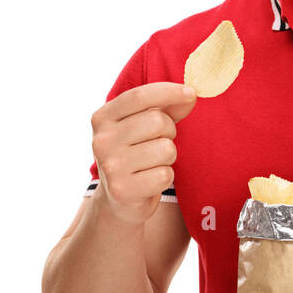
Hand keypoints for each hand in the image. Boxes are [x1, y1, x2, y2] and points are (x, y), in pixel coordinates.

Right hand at [90, 81, 196, 223]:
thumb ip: (165, 108)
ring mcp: (111, 166)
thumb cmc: (136, 154)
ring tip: (154, 163)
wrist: (118, 200)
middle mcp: (102, 140)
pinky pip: (165, 175)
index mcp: (103, 118)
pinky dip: (165, 178)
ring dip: (169, 157)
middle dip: (169, 131)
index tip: (191, 93)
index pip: (139, 96)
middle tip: (159, 142)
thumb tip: (190, 95)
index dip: (168, 91)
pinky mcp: (122, 190)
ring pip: (165, 149)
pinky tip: (151, 181)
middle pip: (157, 121)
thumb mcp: (142, 126)